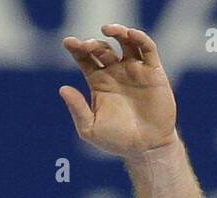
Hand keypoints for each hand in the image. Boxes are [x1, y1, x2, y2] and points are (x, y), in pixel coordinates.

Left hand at [59, 24, 176, 160]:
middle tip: (87, 46)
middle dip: (93, 44)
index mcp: (98, 83)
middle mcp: (115, 72)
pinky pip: (147, 49)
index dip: (76, 48)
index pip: (85, 59)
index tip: (68, 42)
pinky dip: (139, 38)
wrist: (146, 149)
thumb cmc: (116, 141)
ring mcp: (135, 70)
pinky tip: (129, 35)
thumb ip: (77, 109)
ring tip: (108, 29)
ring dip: (117, 32)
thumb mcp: (90, 128)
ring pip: (125, 42)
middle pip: (102, 48)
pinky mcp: (153, 72)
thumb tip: (62, 89)